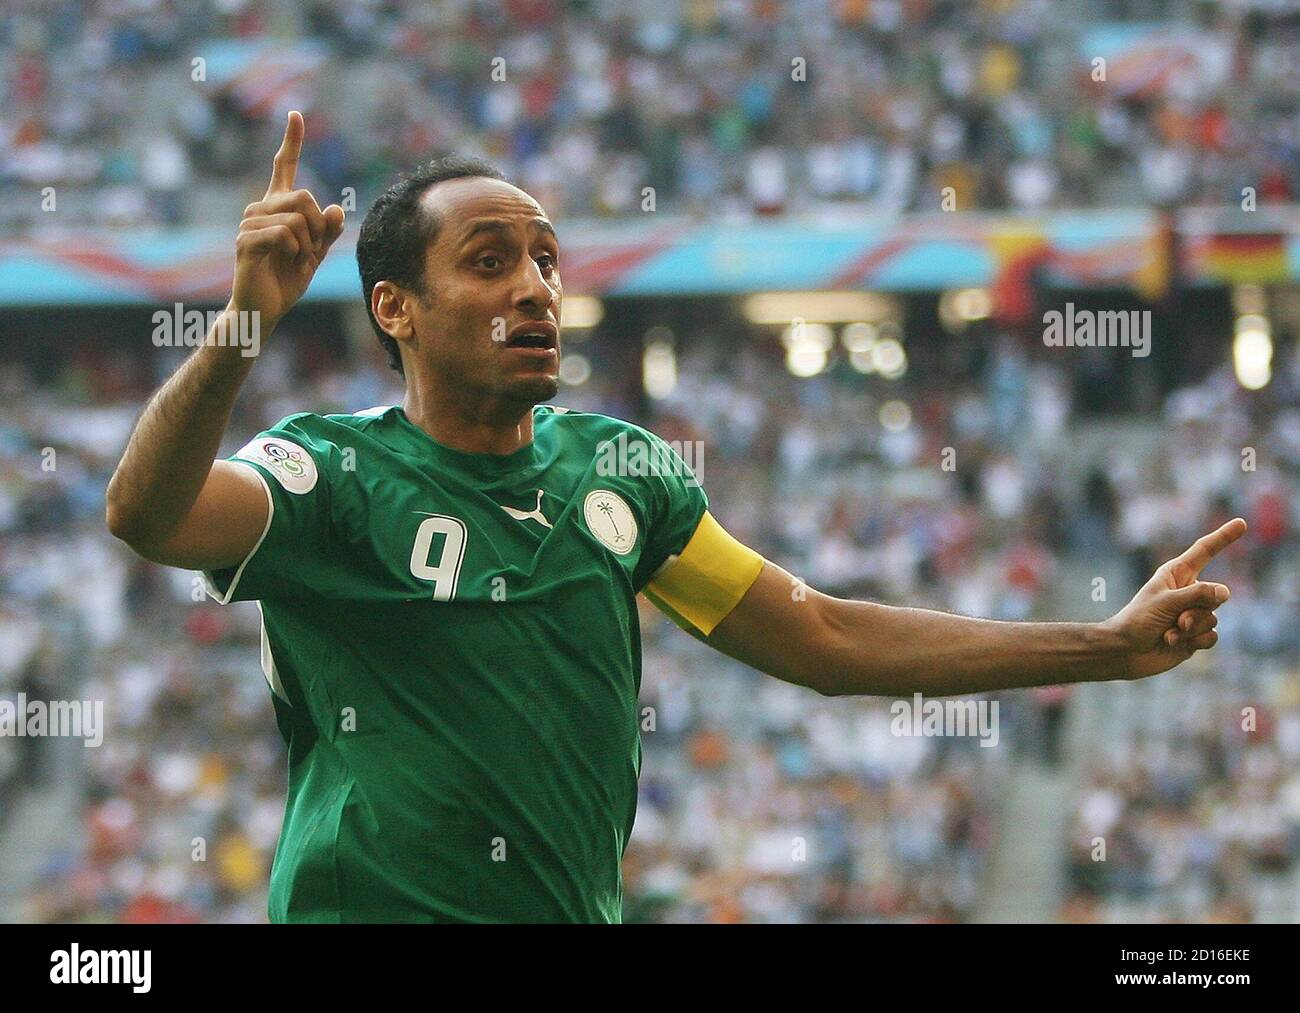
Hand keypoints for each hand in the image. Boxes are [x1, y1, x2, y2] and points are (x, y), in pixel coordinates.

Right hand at [230, 110, 345, 330]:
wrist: (264, 309)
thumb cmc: (287, 280)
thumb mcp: (316, 253)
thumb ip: (329, 231)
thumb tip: (338, 208)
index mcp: (277, 207)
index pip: (283, 167)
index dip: (291, 141)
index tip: (296, 114)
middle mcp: (260, 208)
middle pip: (304, 196)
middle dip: (319, 227)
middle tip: (313, 250)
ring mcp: (250, 223)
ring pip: (297, 218)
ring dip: (308, 244)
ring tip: (297, 260)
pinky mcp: (246, 241)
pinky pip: (284, 233)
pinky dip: (296, 251)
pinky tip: (287, 262)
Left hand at [1100, 517, 1246, 678]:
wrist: (1125, 652)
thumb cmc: (1138, 620)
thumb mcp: (1166, 601)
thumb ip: (1197, 594)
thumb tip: (1225, 592)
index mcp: (1177, 574)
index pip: (1205, 552)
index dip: (1223, 538)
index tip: (1242, 523)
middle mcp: (1187, 591)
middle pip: (1216, 594)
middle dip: (1197, 610)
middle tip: (1176, 619)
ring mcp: (1192, 614)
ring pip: (1213, 618)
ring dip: (1191, 629)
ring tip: (1169, 632)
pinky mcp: (1194, 636)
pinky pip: (1212, 637)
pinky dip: (1194, 642)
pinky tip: (1173, 643)